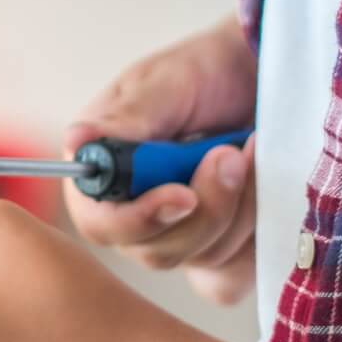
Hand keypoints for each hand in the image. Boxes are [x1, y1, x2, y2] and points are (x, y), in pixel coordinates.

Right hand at [64, 14, 258, 303]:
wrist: (263, 73)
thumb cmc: (206, 70)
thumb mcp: (167, 83)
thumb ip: (129, 117)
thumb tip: (78, 142)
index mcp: (104, 171)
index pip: (100, 222)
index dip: (137, 220)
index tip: (183, 195)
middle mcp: (136, 211)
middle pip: (156, 251)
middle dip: (207, 209)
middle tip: (232, 154)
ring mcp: (181, 234)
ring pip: (202, 260)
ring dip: (240, 209)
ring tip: (253, 152)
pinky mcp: (222, 248)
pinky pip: (235, 271)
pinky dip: (258, 232)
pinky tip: (264, 186)